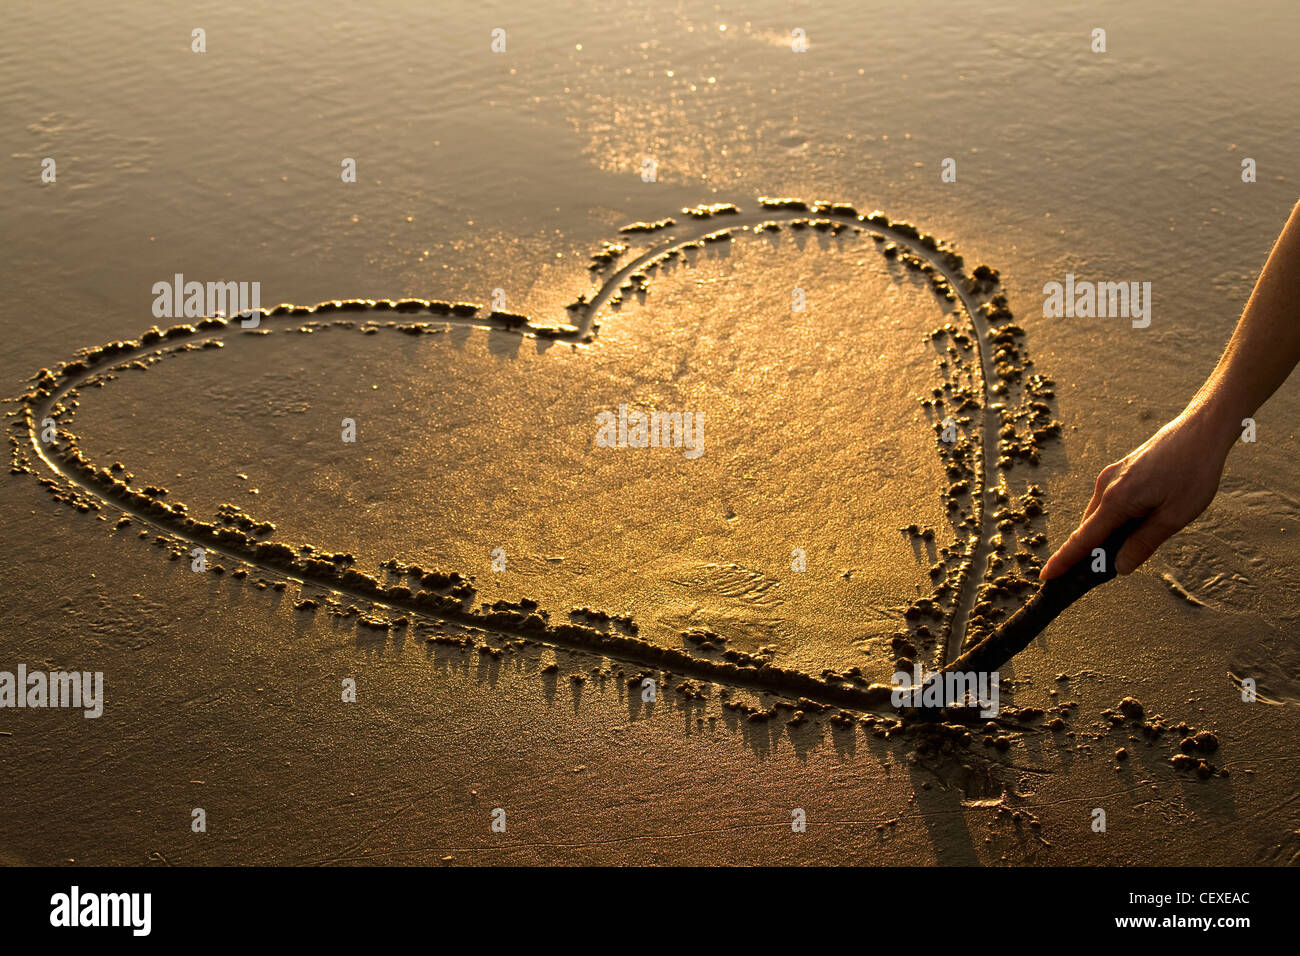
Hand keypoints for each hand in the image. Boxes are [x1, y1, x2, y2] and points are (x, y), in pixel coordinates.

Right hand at [1039, 411, 1230, 579]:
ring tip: (1127, 549)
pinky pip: (1107, 503)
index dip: (1064, 561)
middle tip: (1097, 576)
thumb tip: (1120, 566)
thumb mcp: (1175, 516)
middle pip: (1089, 529)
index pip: (1083, 539)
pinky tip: (1134, 524)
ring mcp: (1110, 477)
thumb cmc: (1193, 472)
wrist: (1200, 431)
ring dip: (1104, 535)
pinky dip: (1111, 520)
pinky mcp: (1118, 472)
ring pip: (1098, 516)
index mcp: (1117, 501)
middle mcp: (1106, 487)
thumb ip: (1144, 543)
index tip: (1046, 576)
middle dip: (1088, 553)